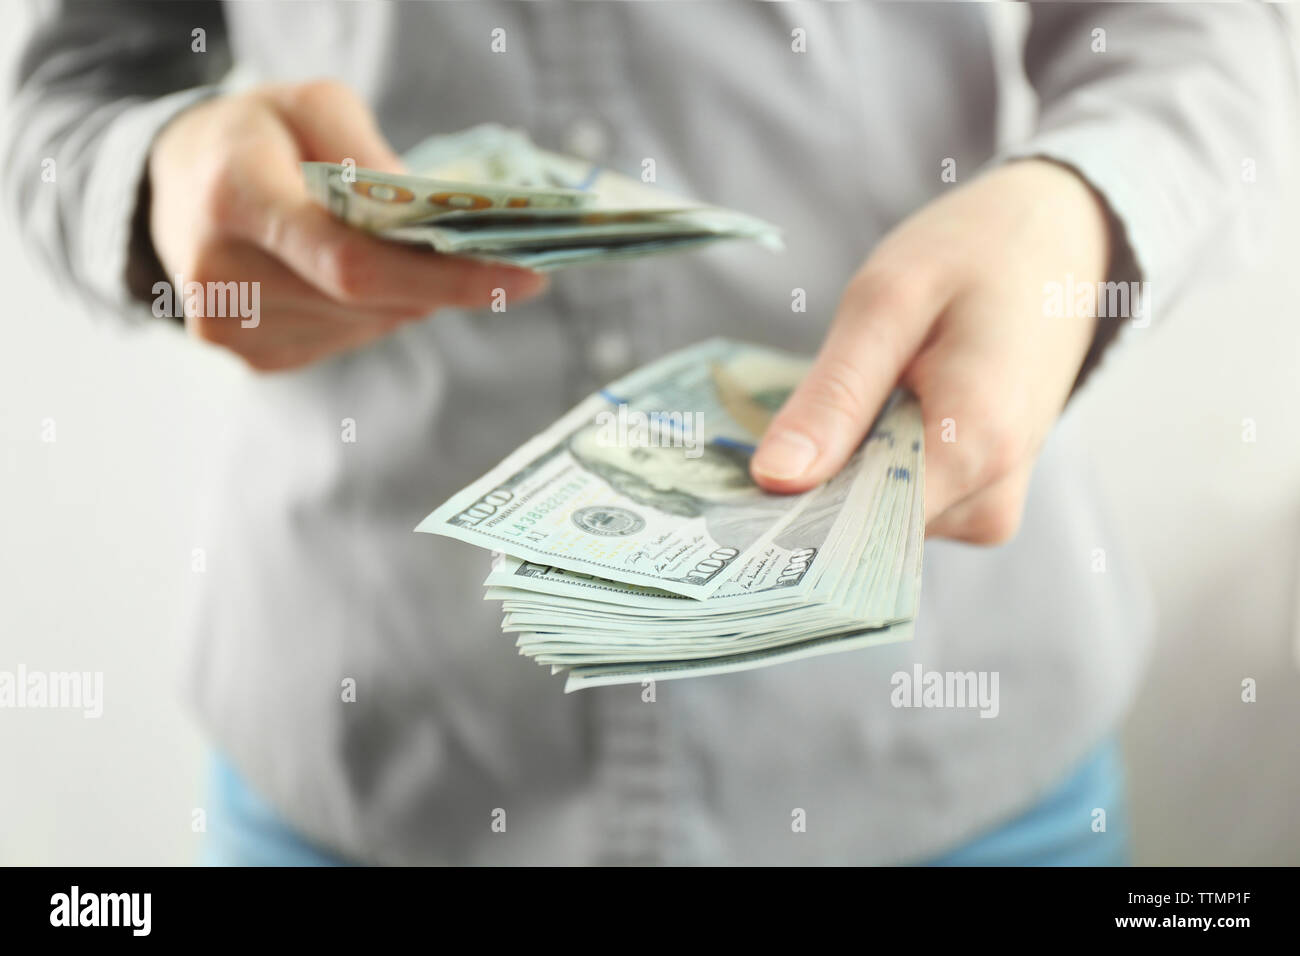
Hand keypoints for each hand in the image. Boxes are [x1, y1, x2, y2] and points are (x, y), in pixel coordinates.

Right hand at [147, 79, 546, 369]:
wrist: (172, 183)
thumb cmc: (253, 135)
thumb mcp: (310, 106)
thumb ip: (371, 155)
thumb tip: (435, 219)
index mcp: (235, 196)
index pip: (354, 262)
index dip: (445, 278)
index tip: (526, 279)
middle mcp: (222, 273)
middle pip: (368, 301)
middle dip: (440, 282)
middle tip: (493, 260)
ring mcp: (230, 326)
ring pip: (365, 326)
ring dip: (408, 298)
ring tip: (408, 254)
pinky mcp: (248, 356)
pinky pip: (343, 341)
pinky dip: (372, 312)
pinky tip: (357, 279)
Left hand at [751, 160, 1111, 543]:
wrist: (1061, 241)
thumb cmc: (975, 255)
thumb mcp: (887, 302)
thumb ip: (834, 397)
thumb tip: (773, 479)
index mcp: (977, 446)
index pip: (856, 530)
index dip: (789, 513)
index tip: (731, 498)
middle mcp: (992, 497)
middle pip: (865, 531)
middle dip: (810, 489)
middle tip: (764, 436)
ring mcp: (992, 504)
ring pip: (878, 521)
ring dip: (840, 474)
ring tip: (831, 411)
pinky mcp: (982, 496)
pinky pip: (903, 505)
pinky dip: (868, 468)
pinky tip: (863, 422)